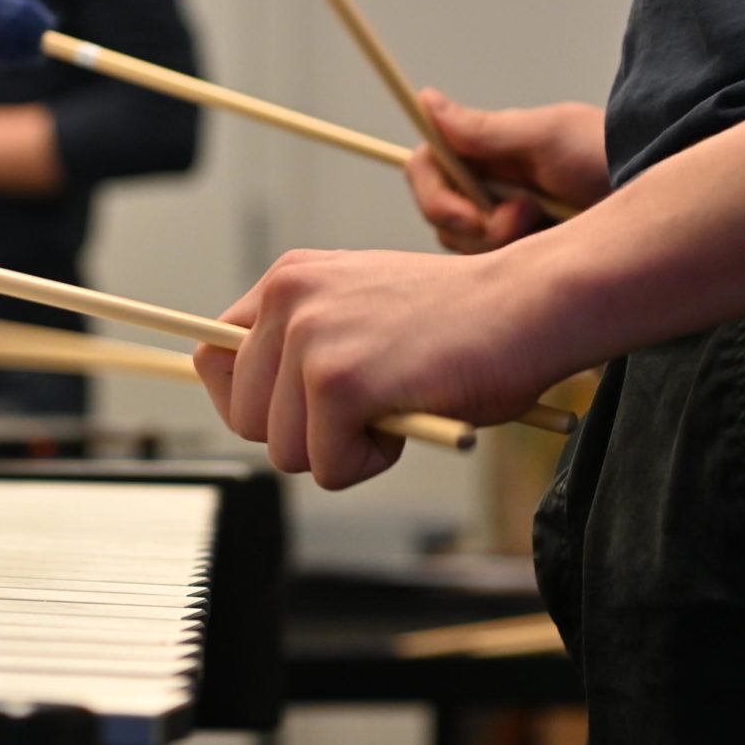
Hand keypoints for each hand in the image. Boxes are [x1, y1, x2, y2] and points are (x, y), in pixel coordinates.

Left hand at [193, 245, 566, 488]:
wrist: (530, 304)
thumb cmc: (462, 319)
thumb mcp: (364, 308)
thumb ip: (308, 341)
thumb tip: (249, 405)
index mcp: (289, 277)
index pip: (214, 354)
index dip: (244, 400)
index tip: (285, 417)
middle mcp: (288, 299)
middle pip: (244, 417)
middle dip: (303, 436)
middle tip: (367, 415)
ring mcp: (310, 339)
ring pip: (284, 451)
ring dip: (343, 451)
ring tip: (398, 406)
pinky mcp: (338, 382)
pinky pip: (327, 467)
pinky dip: (370, 463)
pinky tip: (410, 418)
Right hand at [408, 91, 611, 254]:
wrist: (652, 197)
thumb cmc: (606, 153)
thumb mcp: (546, 136)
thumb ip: (483, 130)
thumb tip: (426, 101)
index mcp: (485, 150)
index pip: (426, 168)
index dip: (434, 195)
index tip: (468, 215)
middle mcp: (487, 184)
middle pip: (441, 215)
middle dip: (475, 227)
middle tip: (523, 217)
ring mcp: (504, 219)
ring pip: (465, 246)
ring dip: (500, 242)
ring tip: (545, 222)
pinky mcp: (523, 249)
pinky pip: (494, 265)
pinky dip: (517, 259)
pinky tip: (550, 242)